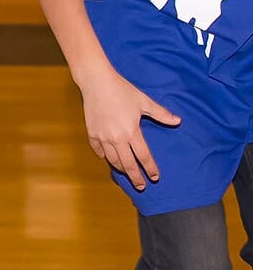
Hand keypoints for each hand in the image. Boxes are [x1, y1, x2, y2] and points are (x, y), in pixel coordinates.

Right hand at [78, 67, 179, 190]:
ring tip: (127, 173)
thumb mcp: (144, 102)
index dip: (150, 168)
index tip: (155, 177)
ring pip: (112, 160)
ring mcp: (102, 137)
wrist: (97, 82)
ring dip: (121, 168)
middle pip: (127, 164)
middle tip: (141, 186)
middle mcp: (116, 138)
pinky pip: (99, 151)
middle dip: (135, 177)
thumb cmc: (122, 90)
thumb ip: (161, 114)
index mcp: (132, 131)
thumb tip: (178, 121)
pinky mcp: (91, 133)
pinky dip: (104, 156)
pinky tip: (109, 158)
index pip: (143, 156)